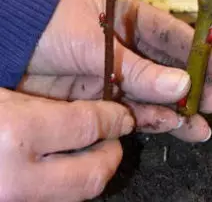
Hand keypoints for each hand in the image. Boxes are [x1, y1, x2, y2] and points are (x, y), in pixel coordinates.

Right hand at [0, 88, 133, 201]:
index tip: (122, 115)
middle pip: (91, 176)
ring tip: (86, 151)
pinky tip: (60, 167)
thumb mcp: (6, 99)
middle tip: (111, 136)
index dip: (113, 118)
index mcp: (17, 133)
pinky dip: (66, 185)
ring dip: (90, 172)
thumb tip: (99, 113)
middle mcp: (15, 178)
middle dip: (111, 154)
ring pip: (76, 197)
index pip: (87, 126)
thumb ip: (51, 105)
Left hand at [18, 0, 211, 142]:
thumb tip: (183, 84)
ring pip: (154, 92)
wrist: (5, 40)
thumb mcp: (95, 44)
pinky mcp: (99, 96)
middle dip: (194, 86)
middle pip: (169, 67)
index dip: (202, 54)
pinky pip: (132, 108)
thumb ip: (138, 69)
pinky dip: (152, 119)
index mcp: (130, 17)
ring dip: (177, 109)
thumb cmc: (50, 24)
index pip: (175, 35)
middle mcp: (128, 45)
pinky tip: (172, 127)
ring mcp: (115, 72)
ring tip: (201, 127)